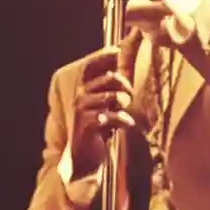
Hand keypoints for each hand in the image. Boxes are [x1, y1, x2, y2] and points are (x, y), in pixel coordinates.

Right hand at [69, 45, 135, 178]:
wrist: (84, 158)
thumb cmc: (98, 129)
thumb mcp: (104, 105)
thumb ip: (112, 87)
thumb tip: (124, 64)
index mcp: (83, 89)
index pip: (92, 65)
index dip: (106, 55)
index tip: (120, 51)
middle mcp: (80, 95)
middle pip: (110, 77)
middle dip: (125, 86)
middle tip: (129, 98)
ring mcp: (83, 109)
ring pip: (113, 96)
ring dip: (124, 104)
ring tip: (123, 112)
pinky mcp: (88, 124)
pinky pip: (113, 116)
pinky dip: (124, 121)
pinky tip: (126, 125)